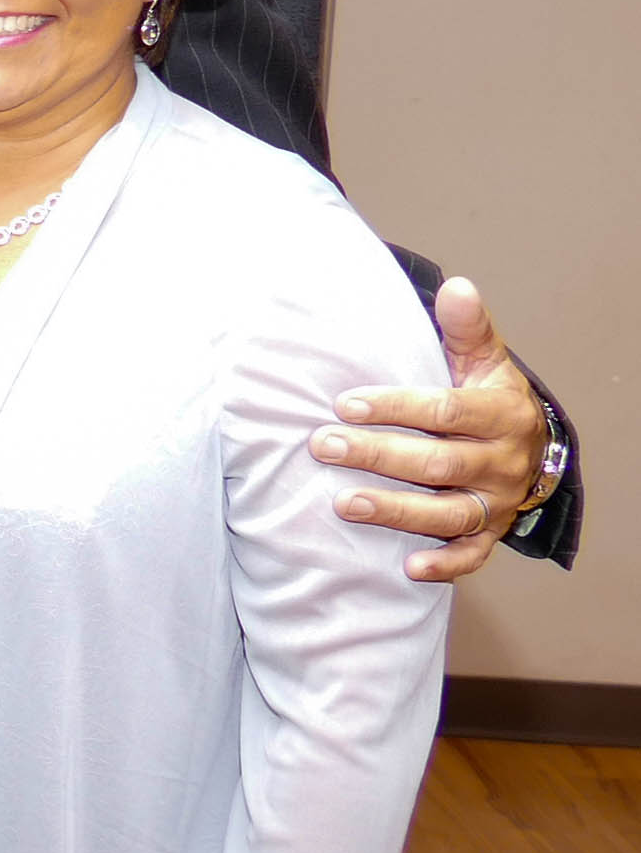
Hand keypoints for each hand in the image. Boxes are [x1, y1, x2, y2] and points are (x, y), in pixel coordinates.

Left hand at [318, 279, 549, 580]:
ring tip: (345, 504)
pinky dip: (445, 564)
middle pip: (437, 464)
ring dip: (396, 510)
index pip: (445, 411)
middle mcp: (502, 462)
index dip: (395, 407)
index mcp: (501, 415)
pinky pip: (471, 555)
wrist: (531, 446)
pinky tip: (409, 567)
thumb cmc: (490, 398)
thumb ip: (466, 328)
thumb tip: (455, 286)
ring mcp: (496, 502)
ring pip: (448, 512)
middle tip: (323, 446)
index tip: (345, 404)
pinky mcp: (490, 533)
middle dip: (378, 456)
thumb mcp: (484, 360)